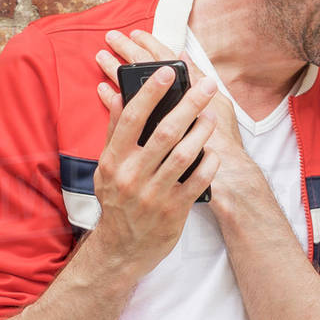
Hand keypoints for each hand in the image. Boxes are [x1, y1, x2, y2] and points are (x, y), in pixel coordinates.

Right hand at [97, 29, 258, 202]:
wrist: (121, 248)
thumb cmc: (117, 201)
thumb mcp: (105, 168)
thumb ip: (114, 133)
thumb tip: (119, 96)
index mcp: (113, 160)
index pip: (133, 118)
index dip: (151, 92)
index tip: (168, 71)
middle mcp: (132, 175)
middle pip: (165, 131)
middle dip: (190, 104)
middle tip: (207, 85)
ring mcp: (154, 193)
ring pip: (184, 154)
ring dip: (202, 130)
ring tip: (212, 114)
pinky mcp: (174, 209)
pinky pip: (198, 180)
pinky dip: (209, 163)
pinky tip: (214, 151)